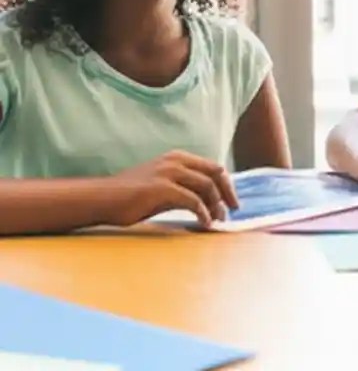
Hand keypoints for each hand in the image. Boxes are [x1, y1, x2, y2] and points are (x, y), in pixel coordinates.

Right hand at [105, 151, 238, 228]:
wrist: (101, 199)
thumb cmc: (130, 196)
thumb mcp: (162, 185)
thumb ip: (184, 187)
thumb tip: (209, 201)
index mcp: (177, 158)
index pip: (213, 167)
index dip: (227, 184)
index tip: (232, 201)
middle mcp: (175, 161)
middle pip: (215, 174)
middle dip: (227, 193)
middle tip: (232, 211)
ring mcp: (168, 173)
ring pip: (207, 187)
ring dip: (216, 206)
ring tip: (217, 221)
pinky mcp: (162, 189)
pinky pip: (193, 201)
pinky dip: (203, 213)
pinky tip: (205, 224)